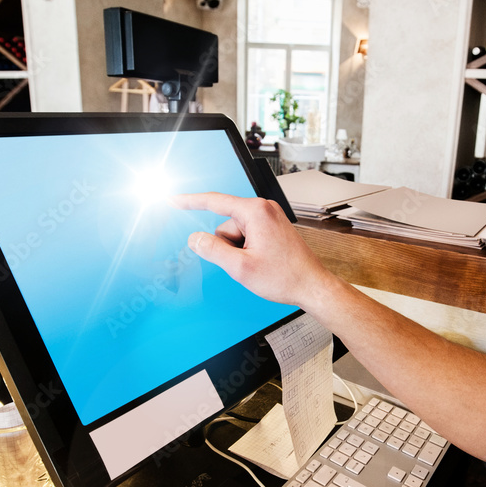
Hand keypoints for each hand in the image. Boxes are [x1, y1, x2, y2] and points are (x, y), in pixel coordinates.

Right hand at [169, 192, 336, 307]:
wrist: (312, 286)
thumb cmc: (284, 277)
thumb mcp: (240, 267)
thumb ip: (212, 250)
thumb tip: (194, 238)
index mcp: (255, 212)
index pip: (214, 201)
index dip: (190, 201)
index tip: (173, 200)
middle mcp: (263, 209)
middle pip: (225, 225)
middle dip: (228, 247)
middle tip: (249, 264)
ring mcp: (269, 218)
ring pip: (235, 234)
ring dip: (239, 252)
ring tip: (260, 265)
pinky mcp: (272, 228)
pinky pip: (247, 237)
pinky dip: (248, 251)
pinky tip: (264, 263)